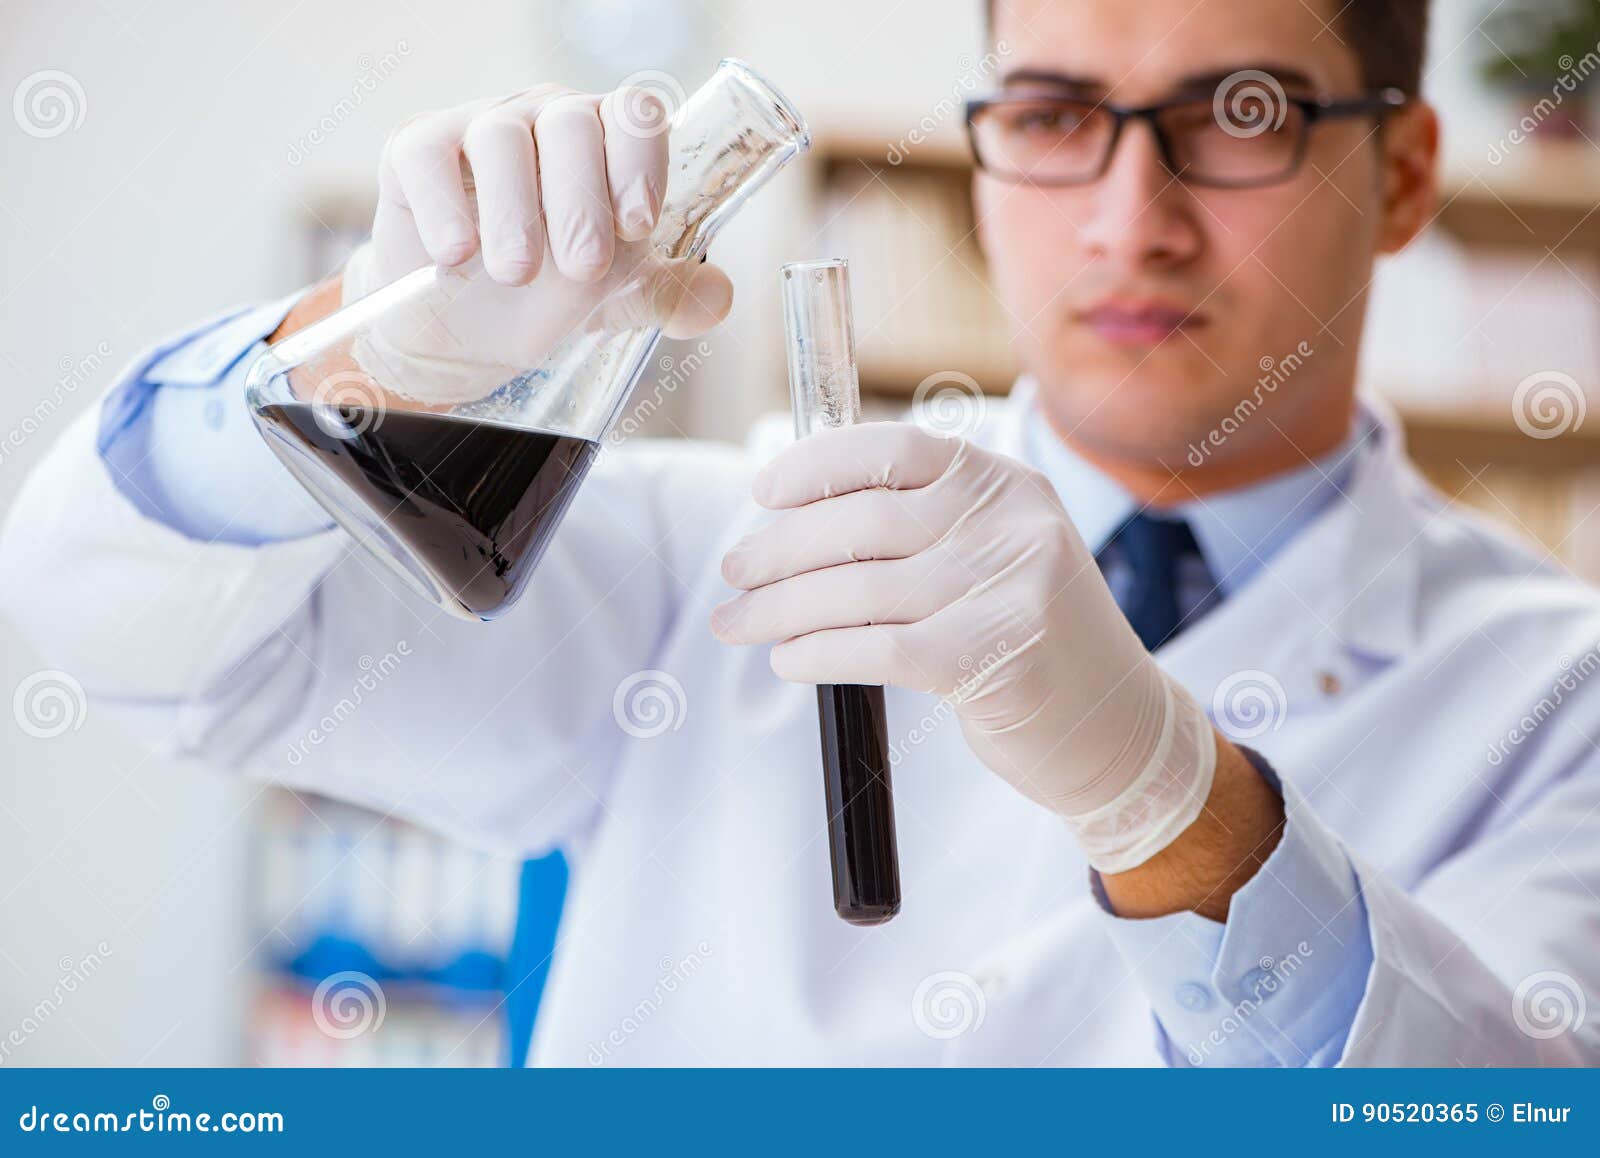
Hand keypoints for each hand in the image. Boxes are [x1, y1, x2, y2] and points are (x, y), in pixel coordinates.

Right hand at [335, 85, 732, 403]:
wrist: (465, 329)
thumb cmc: (549, 292)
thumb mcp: (618, 300)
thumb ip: (670, 296)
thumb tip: (719, 298)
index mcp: (607, 143)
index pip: (635, 116)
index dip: (640, 163)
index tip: (638, 225)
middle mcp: (546, 118)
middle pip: (571, 124)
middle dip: (581, 199)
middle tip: (582, 267)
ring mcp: (480, 126)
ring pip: (501, 136)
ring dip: (514, 210)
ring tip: (517, 273)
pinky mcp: (417, 148)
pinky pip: (430, 154)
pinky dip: (446, 206)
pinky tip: (456, 255)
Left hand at [711, 422, 1216, 872]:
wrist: (1115, 730)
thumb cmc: (1032, 642)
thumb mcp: (994, 557)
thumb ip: (922, 528)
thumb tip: (796, 520)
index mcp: (1007, 485)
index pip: (895, 449)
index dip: (817, 465)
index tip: (765, 492)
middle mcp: (1011, 526)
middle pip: (862, 522)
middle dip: (779, 550)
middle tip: (734, 572)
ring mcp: (1007, 589)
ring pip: (856, 589)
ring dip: (778, 608)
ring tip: (737, 622)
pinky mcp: (991, 657)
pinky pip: (874, 647)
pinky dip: (817, 652)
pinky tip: (789, 660)